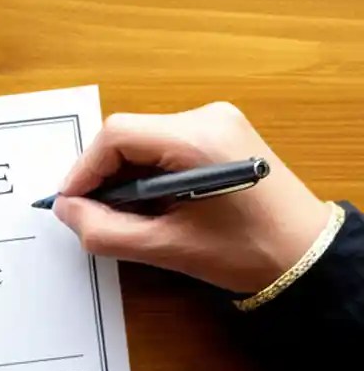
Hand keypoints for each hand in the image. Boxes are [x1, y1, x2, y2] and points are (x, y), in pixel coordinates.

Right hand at [53, 102, 330, 292]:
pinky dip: (148, 172)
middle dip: (104, 176)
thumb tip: (67, 210)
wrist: (304, 252)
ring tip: (130, 214)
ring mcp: (218, 120)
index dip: (84, 170)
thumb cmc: (246, 252)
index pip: (116, 135)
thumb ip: (105, 230)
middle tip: (96, 215)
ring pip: (144, 140)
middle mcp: (208, 118)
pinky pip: (164, 143)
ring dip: (126, 176)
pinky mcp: (222, 131)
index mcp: (197, 140)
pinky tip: (154, 203)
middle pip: (128, 135)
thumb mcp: (166, 248)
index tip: (70, 204)